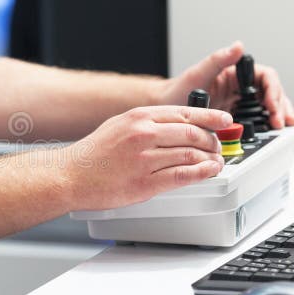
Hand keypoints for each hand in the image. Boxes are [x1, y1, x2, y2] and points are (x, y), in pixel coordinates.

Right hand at [64, 106, 230, 210]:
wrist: (70, 176)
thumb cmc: (92, 154)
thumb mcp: (118, 125)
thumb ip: (145, 122)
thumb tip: (174, 124)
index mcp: (138, 117)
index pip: (184, 112)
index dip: (209, 116)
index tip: (223, 120)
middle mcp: (143, 134)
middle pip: (192, 133)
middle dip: (212, 140)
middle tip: (218, 145)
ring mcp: (145, 158)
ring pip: (190, 154)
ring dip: (210, 158)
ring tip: (216, 161)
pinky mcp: (145, 182)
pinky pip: (182, 175)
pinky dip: (201, 173)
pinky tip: (209, 172)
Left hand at [159, 42, 293, 128]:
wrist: (166, 107)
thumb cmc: (178, 88)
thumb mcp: (198, 73)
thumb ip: (218, 59)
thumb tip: (238, 46)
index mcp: (236, 73)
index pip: (265, 77)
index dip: (273, 90)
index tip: (271, 105)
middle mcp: (240, 86)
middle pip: (271, 93)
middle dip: (280, 106)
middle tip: (280, 122)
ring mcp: (238, 102)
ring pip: (267, 107)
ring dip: (277, 116)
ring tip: (282, 128)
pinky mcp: (234, 116)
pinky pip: (255, 120)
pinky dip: (265, 126)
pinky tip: (271, 134)